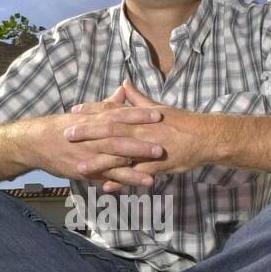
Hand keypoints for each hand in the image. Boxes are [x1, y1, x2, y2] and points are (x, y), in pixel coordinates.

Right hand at [29, 84, 163, 184]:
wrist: (36, 143)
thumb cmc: (62, 127)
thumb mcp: (84, 113)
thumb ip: (107, 104)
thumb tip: (123, 90)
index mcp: (94, 120)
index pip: (119, 116)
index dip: (138, 116)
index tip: (158, 115)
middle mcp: (93, 137)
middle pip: (119, 138)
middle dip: (141, 142)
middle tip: (161, 145)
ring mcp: (89, 155)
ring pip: (114, 159)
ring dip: (135, 165)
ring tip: (155, 170)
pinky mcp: (86, 170)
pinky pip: (106, 177)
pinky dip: (122, 181)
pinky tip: (136, 186)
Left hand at [69, 78, 213, 191]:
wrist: (204, 137)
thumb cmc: (181, 122)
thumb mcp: (157, 107)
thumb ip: (138, 98)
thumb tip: (125, 83)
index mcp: (139, 117)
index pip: (111, 111)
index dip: (91, 111)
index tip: (73, 111)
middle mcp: (140, 131)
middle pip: (109, 131)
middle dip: (87, 134)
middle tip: (66, 135)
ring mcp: (147, 149)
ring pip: (119, 156)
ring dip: (98, 162)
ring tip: (79, 168)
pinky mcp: (156, 166)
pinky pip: (135, 176)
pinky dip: (120, 182)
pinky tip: (106, 188)